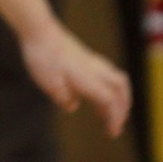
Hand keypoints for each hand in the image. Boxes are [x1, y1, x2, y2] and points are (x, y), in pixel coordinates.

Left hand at [20, 20, 131, 136]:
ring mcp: (91, 60)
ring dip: (117, 98)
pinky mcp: (85, 56)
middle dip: (124, 108)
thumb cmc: (42, 56)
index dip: (114, 118)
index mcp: (87, 78)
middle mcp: (94, 68)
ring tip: (106, 115)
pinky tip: (92, 97)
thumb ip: (64, 98)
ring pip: (116, 79)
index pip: (110, 100)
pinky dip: (107, 89)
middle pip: (121, 88)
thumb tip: (73, 105)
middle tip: (116, 126)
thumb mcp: (49, 84)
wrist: (38, 28)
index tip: (112, 133)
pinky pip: (106, 74)